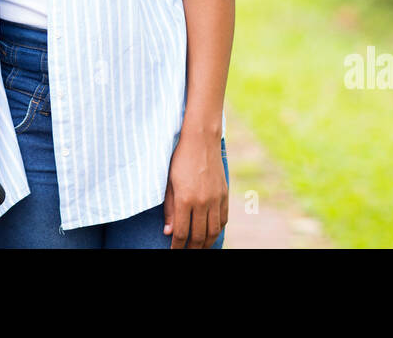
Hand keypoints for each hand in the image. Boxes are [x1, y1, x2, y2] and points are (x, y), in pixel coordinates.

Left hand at [162, 134, 227, 248]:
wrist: (201, 139)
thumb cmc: (180, 159)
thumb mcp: (168, 182)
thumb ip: (169, 208)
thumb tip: (168, 232)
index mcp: (185, 199)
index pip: (181, 232)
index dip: (177, 245)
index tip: (173, 251)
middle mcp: (202, 202)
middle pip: (198, 236)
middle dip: (191, 248)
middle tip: (186, 252)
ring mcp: (215, 199)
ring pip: (213, 231)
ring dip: (206, 243)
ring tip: (199, 248)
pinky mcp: (224, 194)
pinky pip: (223, 219)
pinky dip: (217, 230)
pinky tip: (211, 233)